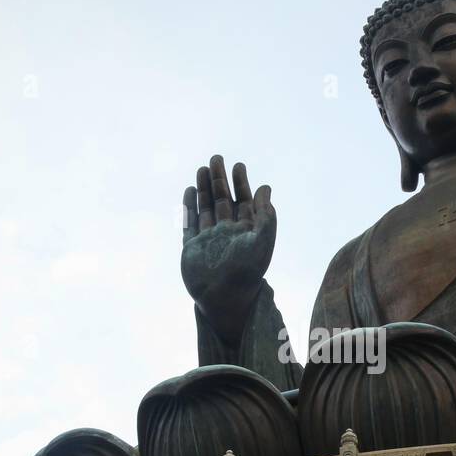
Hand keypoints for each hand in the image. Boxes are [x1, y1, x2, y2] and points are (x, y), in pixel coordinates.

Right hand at [181, 155, 276, 344]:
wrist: (224, 297)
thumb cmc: (247, 271)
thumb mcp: (262, 239)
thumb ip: (265, 214)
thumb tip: (266, 188)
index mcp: (246, 232)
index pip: (244, 202)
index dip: (241, 183)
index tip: (238, 165)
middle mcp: (227, 234)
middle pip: (223, 200)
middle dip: (220, 180)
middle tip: (217, 158)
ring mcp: (208, 239)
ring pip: (206, 208)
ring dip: (204, 189)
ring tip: (202, 169)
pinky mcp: (192, 247)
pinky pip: (190, 223)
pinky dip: (189, 207)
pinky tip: (190, 191)